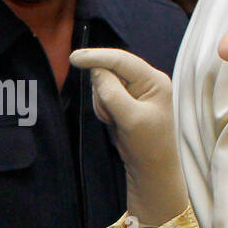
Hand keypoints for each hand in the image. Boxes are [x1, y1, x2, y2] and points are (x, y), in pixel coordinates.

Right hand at [69, 48, 187, 227]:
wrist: (151, 170)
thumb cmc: (148, 145)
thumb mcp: (130, 118)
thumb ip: (112, 92)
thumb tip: (96, 71)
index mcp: (154, 80)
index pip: (121, 60)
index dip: (97, 57)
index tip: (73, 59)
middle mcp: (146, 81)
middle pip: (111, 71)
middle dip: (103, 92)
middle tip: (111, 116)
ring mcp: (135, 92)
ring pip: (104, 85)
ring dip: (103, 104)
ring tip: (116, 123)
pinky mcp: (125, 102)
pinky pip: (104, 97)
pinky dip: (104, 110)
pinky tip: (114, 124)